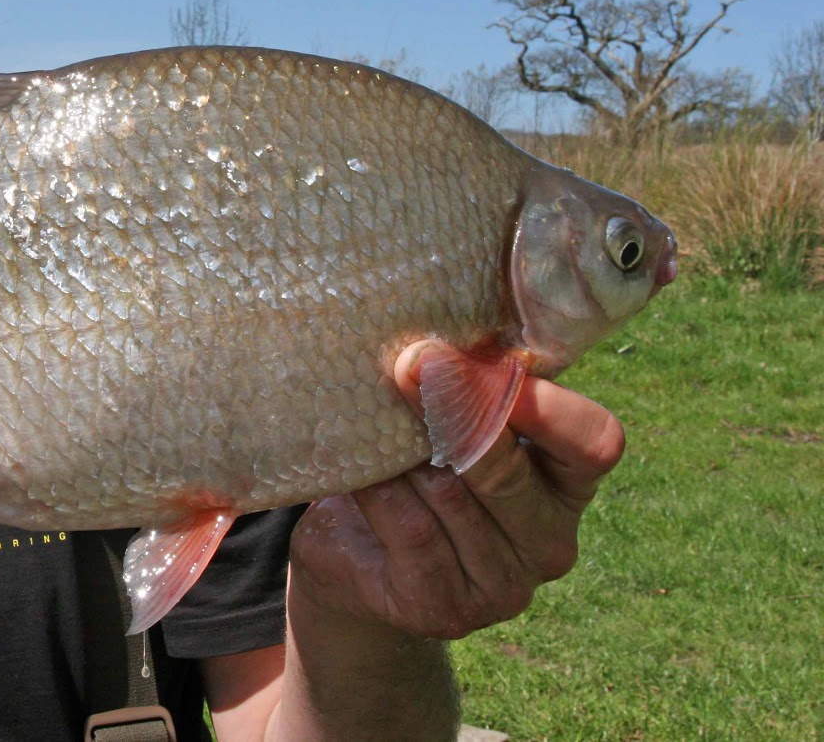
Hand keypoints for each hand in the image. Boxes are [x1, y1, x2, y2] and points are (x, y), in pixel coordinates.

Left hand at [290, 340, 626, 639]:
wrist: (354, 554)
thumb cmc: (410, 464)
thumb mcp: (449, 420)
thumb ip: (467, 384)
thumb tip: (435, 339)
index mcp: (568, 482)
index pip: (593, 443)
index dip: (549, 408)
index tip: (494, 364)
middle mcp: (549, 542)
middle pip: (509, 470)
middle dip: (453, 411)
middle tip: (410, 363)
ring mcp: (500, 585)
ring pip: (449, 495)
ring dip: (402, 450)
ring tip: (371, 414)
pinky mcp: (445, 608)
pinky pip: (410, 529)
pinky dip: (378, 489)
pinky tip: (358, 468)